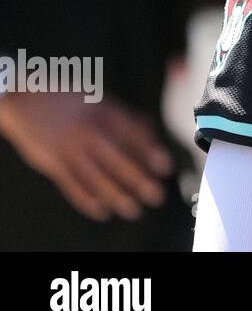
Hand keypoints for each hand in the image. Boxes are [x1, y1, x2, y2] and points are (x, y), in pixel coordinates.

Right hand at [0, 91, 173, 221]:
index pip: (131, 134)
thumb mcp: (101, 101)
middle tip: (156, 194)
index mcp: (102, 113)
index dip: (150, 151)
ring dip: (116, 196)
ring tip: (133, 210)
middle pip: (116, 159)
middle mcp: (87, 131)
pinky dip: (87, 200)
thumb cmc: (72, 102)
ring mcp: (68, 148)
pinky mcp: (52, 163)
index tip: (166, 166)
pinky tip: (102, 210)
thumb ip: (126, 117)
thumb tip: (152, 133)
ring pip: (95, 176)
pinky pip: (71, 185)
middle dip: (138, 180)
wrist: (26, 100)